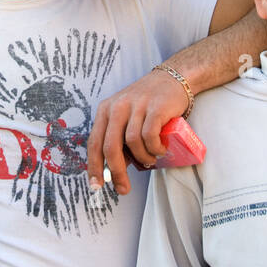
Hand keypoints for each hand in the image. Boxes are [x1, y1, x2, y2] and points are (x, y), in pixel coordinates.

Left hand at [86, 68, 189, 194]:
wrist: (173, 79)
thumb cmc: (148, 103)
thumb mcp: (127, 117)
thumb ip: (119, 139)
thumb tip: (114, 170)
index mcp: (105, 110)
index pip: (94, 142)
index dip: (93, 166)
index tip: (95, 185)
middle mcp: (118, 106)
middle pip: (111, 146)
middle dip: (116, 172)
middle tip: (124, 188)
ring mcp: (137, 105)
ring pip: (133, 143)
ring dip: (143, 158)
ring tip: (151, 159)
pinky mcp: (155, 107)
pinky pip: (150, 135)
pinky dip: (154, 148)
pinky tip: (160, 149)